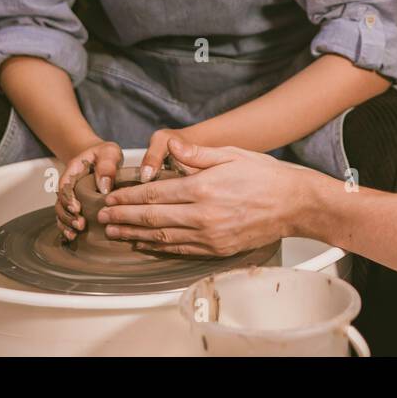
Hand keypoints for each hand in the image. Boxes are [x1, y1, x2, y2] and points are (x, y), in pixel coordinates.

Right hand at [54, 139, 122, 240]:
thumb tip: (104, 187)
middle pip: (60, 202)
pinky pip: (67, 218)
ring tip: (76, 232)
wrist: (103, 157)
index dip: (68, 198)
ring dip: (66, 223)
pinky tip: (73, 237)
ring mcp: (71, 196)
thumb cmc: (106, 155)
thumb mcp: (109, 153)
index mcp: (73, 170)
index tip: (77, 209)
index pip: (65, 185)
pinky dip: (68, 228)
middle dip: (67, 215)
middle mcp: (69, 185)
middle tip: (79, 224)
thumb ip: (107, 166)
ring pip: (61, 212)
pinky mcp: (76, 206)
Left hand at [97, 136, 312, 255]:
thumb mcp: (232, 154)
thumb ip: (197, 154)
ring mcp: (209, 235)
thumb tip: (170, 148)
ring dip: (134, 235)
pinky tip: (144, 243)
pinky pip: (180, 249)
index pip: (156, 193)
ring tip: (114, 232)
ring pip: (162, 237)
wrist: (294, 205)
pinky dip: (158, 247)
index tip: (112, 198)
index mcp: (203, 188)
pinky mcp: (217, 249)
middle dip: (124, 217)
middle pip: (152, 217)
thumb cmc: (265, 176)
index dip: (130, 197)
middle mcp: (203, 215)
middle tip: (102, 217)